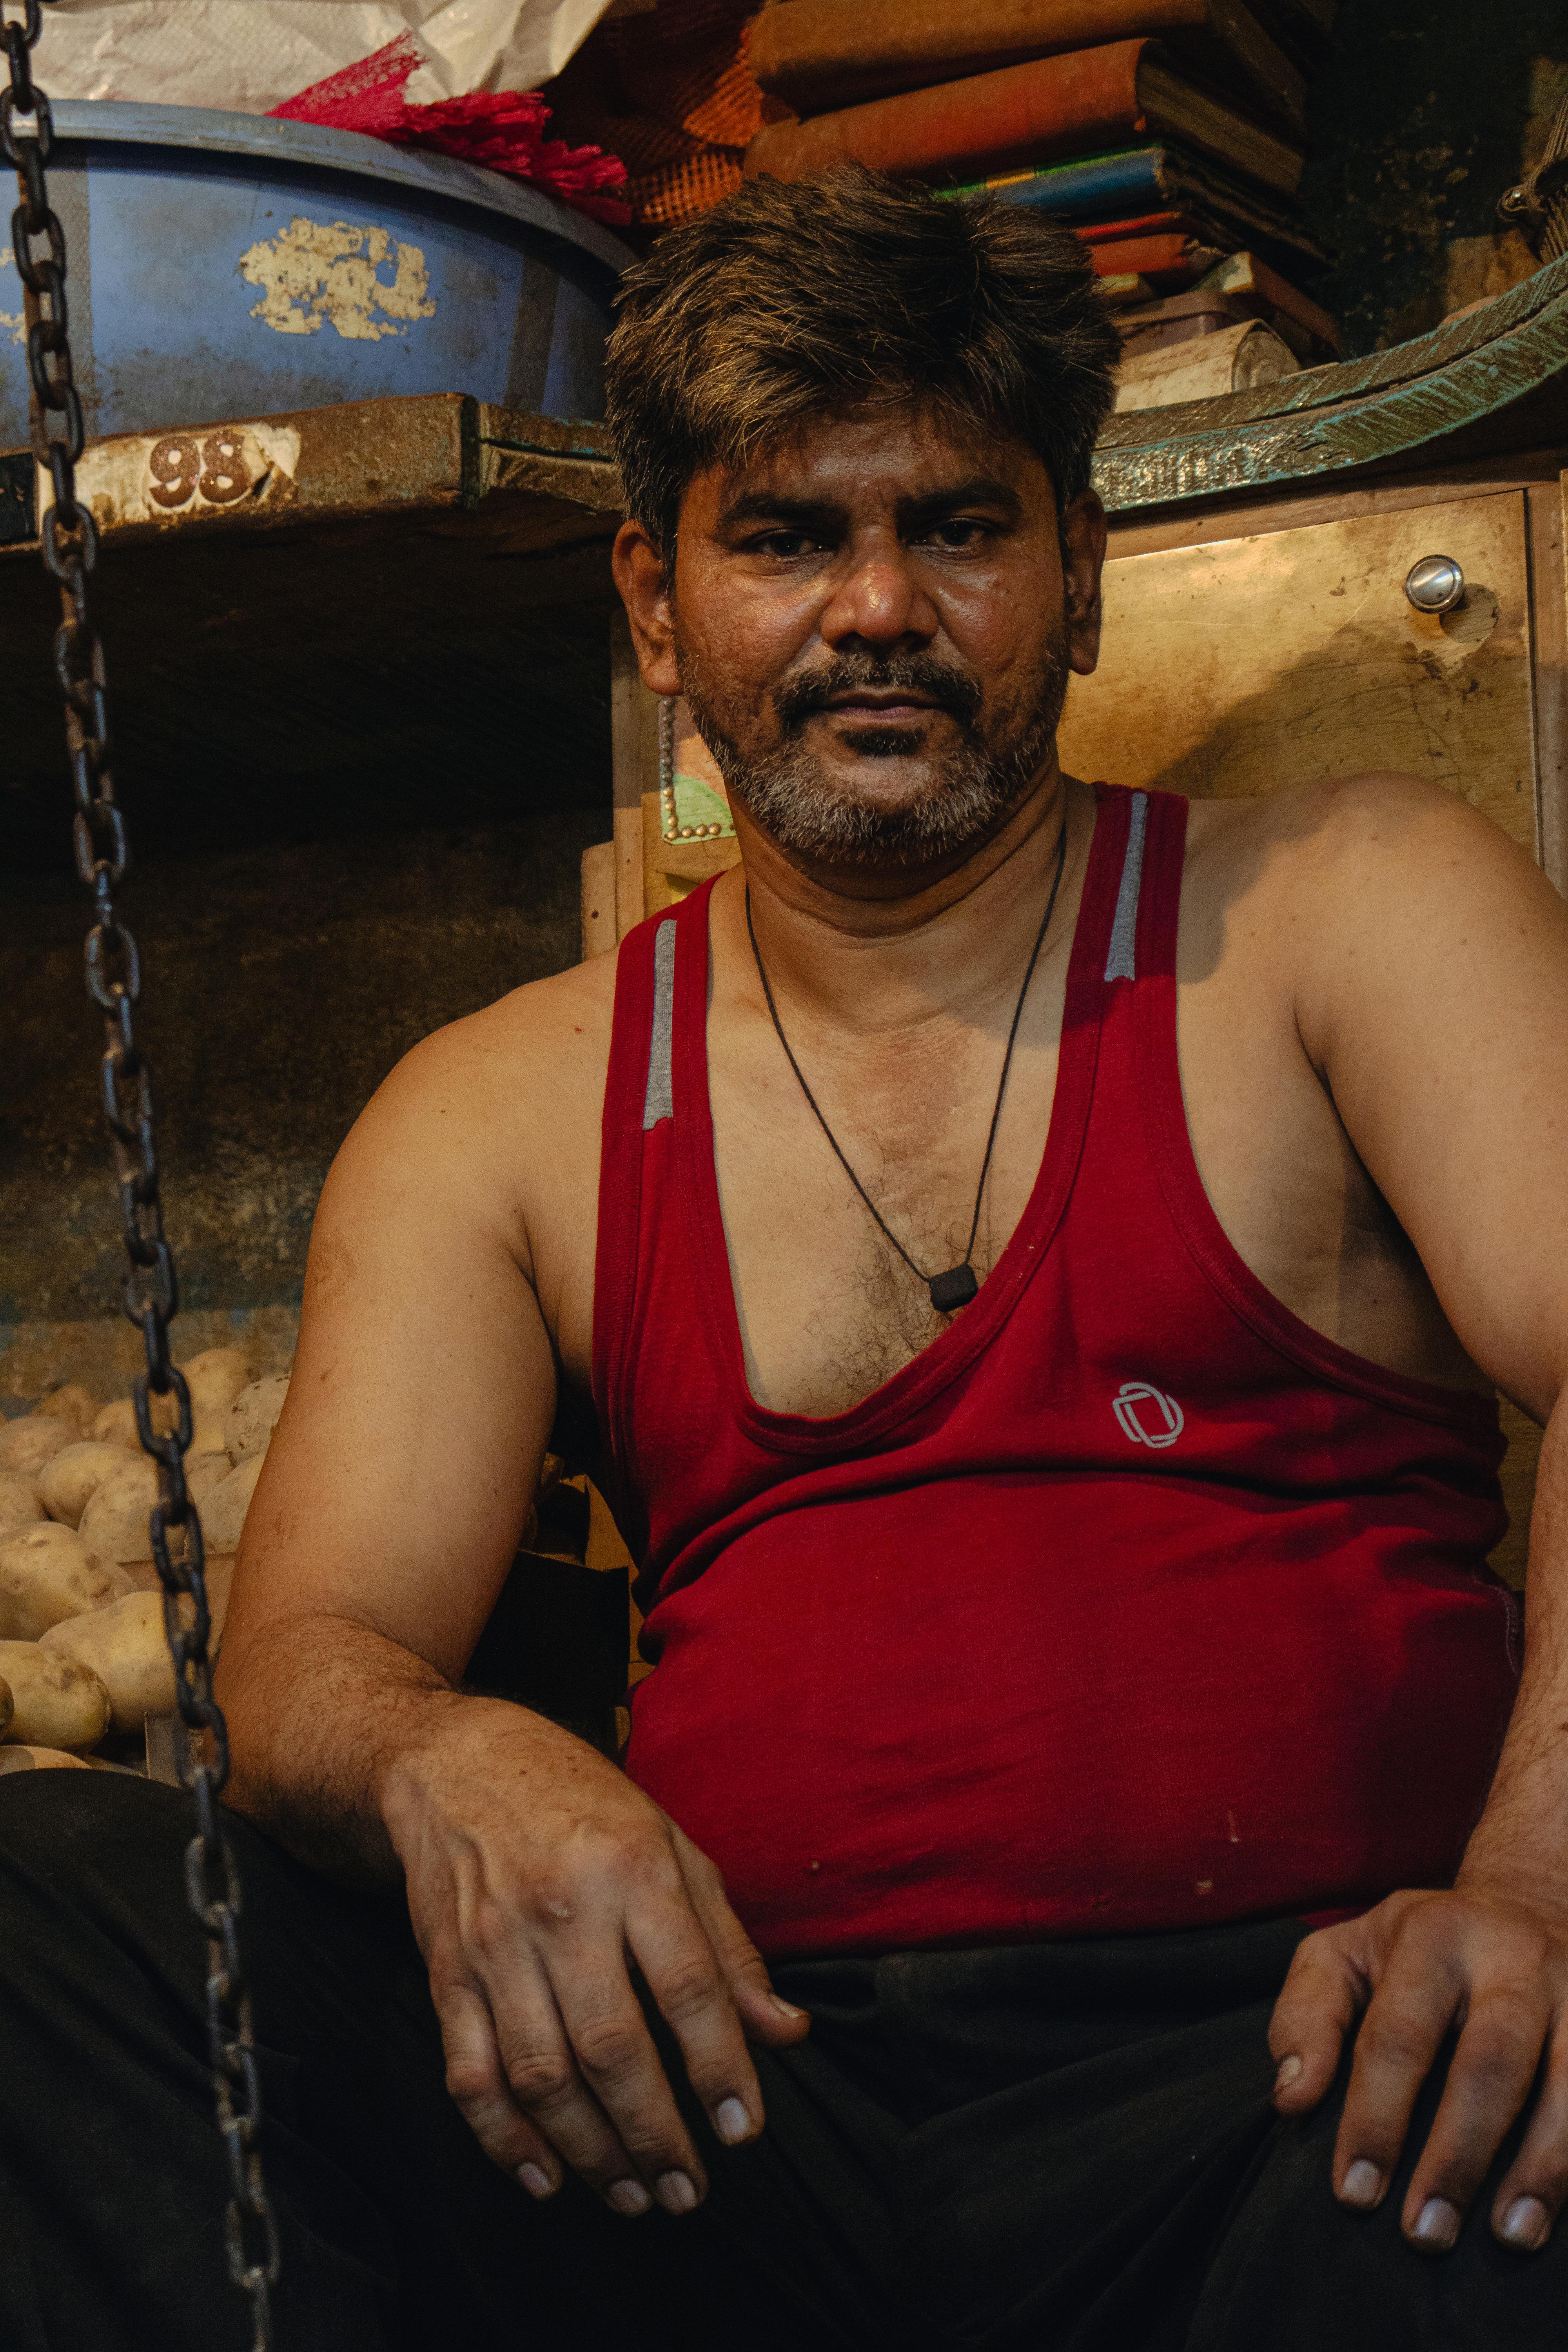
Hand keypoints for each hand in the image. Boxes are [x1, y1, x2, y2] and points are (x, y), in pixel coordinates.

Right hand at [380, 1697, 808, 2217]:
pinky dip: (505, 2139)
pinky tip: (546, 2178)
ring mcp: (496, 1946)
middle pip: (613, 2048)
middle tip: (688, 2192)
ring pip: (543, 2077)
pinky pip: (471, 2074)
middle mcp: (563, 1911)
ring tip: (634, 2196)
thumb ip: (728, 1944)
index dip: (722, 2066)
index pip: (688, 1986)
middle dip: (656, 2136)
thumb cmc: (580, 1803)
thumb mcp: (671, 1845)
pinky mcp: (447, 1973)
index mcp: (632, 1870)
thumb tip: (784, 2031)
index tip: (743, 2130)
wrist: (455, 1763)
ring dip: (591, 2153)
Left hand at [1268, 1887, 1567, 2253]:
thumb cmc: (1416, 1950)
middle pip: (1489, 2064)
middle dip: (1456, 2156)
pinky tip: (1556, 2208)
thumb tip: (1293, 2097)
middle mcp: (1511, 1957)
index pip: (1398, 2036)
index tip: (1355, 2192)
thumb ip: (1305, 2016)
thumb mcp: (1343, 1955)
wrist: (1522, 1904)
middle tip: (1425, 2232)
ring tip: (1509, 2236)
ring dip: (1540, 2169)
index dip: (1374, 2119)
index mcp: (1432, 1935)